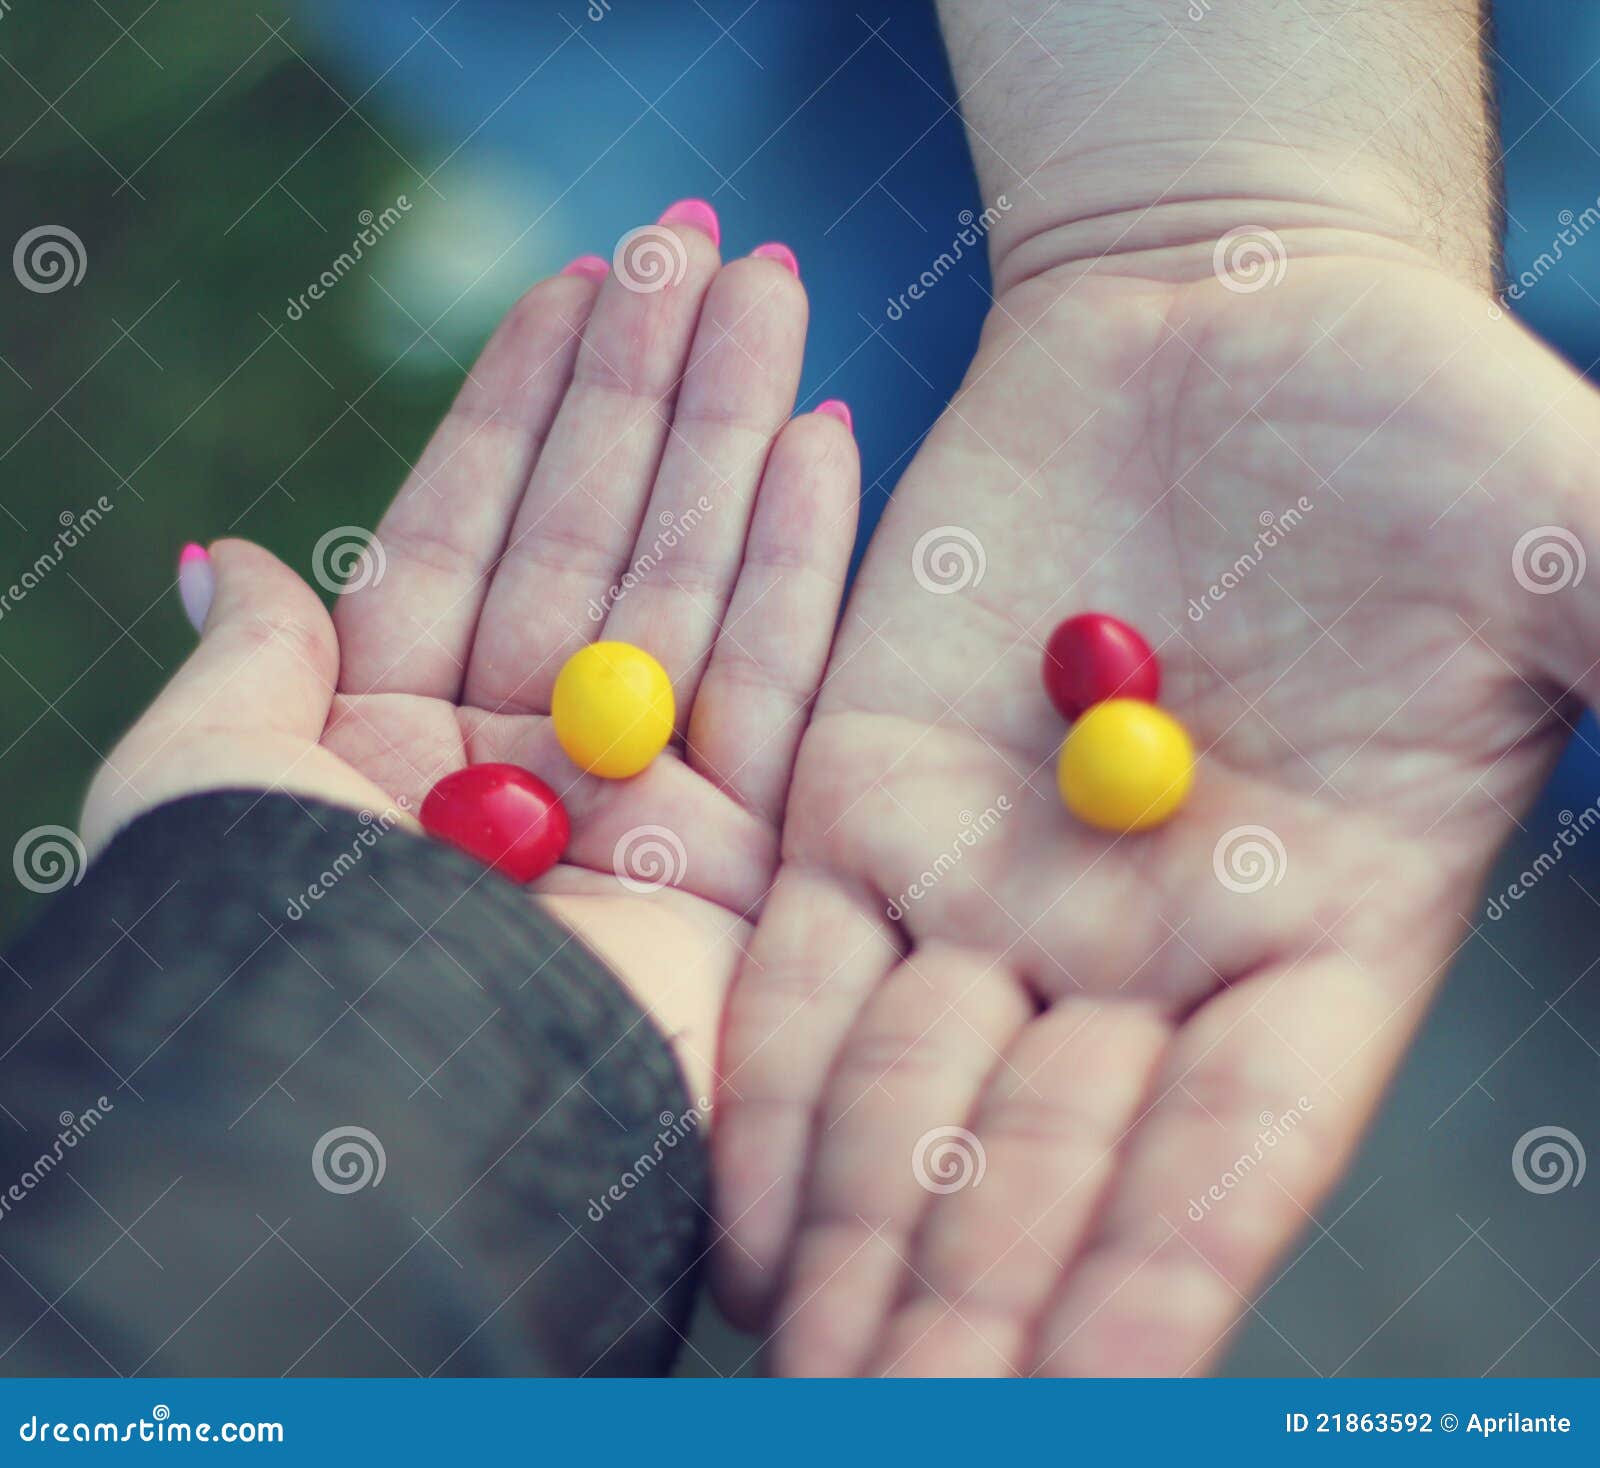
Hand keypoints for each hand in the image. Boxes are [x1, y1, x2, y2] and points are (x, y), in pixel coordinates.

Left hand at [83, 213, 857, 1100]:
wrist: (406, 1145)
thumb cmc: (279, 958)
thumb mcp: (210, 785)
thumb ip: (248, 663)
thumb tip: (226, 550)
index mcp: (399, 737)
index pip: (475, 528)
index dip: (523, 402)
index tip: (571, 284)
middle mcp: (533, 759)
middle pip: (602, 529)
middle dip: (649, 380)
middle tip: (695, 235)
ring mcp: (650, 804)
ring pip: (700, 575)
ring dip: (736, 426)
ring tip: (771, 282)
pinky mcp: (750, 858)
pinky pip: (782, 677)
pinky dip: (804, 554)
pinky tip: (821, 428)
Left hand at [714, 240, 1599, 1372]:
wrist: (1207, 316)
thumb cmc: (1410, 414)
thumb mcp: (1561, 545)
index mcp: (1319, 937)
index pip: (1235, 1152)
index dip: (1162, 1279)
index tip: (1083, 1404)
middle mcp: (1143, 949)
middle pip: (1051, 1170)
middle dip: (976, 1307)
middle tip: (884, 1430)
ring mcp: (994, 884)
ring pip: (914, 1101)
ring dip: (860, 1238)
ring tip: (806, 1371)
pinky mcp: (871, 800)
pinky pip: (812, 976)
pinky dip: (775, 1089)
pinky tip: (741, 1209)